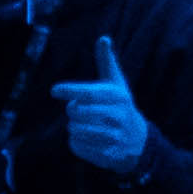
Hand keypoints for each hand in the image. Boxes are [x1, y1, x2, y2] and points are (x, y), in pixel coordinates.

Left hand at [55, 37, 152, 177]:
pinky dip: (76, 142)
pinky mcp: (107, 155)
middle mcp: (118, 117)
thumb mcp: (117, 84)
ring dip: (74, 127)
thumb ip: (106, 62)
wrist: (139, 141)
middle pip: (77, 112)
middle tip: (81, 110)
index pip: (90, 93)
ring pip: (75, 130)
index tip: (54, 90)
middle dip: (73, 110)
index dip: (71, 90)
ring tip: (86, 124)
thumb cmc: (120, 106)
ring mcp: (114, 138)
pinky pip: (76, 146)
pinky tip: (88, 138)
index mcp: (118, 97)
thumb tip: (103, 38)